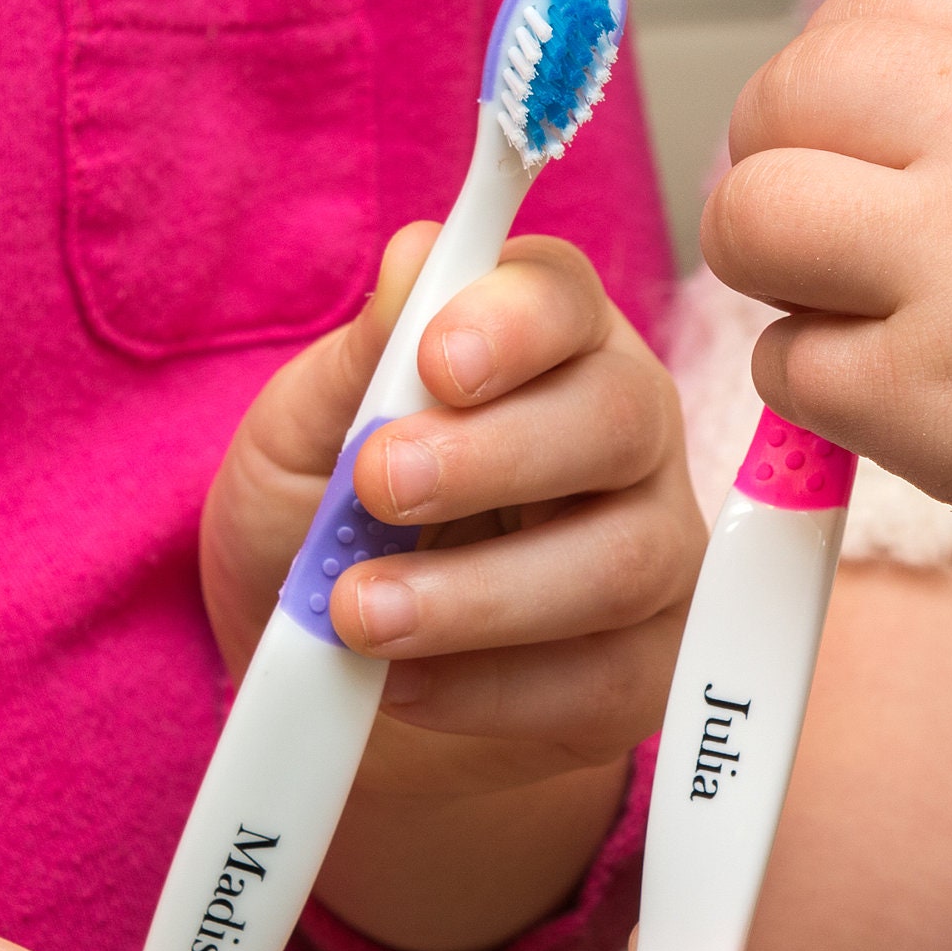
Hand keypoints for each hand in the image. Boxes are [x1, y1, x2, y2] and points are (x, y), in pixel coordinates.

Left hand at [205, 226, 699, 798]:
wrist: (322, 682)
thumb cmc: (319, 527)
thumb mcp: (300, 437)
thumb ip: (359, 360)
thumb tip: (412, 259)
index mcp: (544, 345)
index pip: (564, 300)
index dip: (514, 323)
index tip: (435, 364)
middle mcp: (623, 434)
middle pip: (620, 418)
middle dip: (496, 456)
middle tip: (378, 488)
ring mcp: (651, 551)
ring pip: (623, 559)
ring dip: (482, 593)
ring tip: (362, 615)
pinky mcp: (643, 669)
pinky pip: (608, 680)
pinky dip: (492, 691)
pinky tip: (404, 687)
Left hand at [703, 0, 951, 656]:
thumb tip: (877, 90)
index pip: (877, 1)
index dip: (842, 79)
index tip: (865, 142)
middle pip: (786, 94)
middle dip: (777, 165)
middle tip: (825, 237)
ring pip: (755, 221)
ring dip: (779, 275)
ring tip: (861, 319)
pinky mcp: (931, 397)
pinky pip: (789, 366)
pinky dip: (825, 392)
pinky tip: (918, 409)